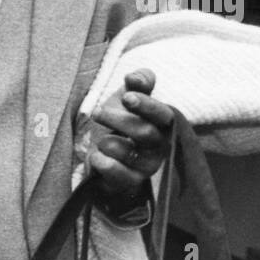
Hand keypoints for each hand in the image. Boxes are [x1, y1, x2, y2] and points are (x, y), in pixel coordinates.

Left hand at [86, 68, 174, 200]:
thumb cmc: (122, 121)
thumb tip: (134, 77)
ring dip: (108, 142)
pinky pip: (118, 174)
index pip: (163, 114)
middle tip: (97, 113)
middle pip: (144, 132)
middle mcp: (160, 146)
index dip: (146, 105)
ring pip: (130, 153)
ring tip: (101, 140)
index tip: (126, 97)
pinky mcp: (131, 182)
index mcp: (163, 124)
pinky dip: (103, 163)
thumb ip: (137, 83)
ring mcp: (147, 166)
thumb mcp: (128, 97)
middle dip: (117, 119)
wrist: (107, 153)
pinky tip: (96, 156)